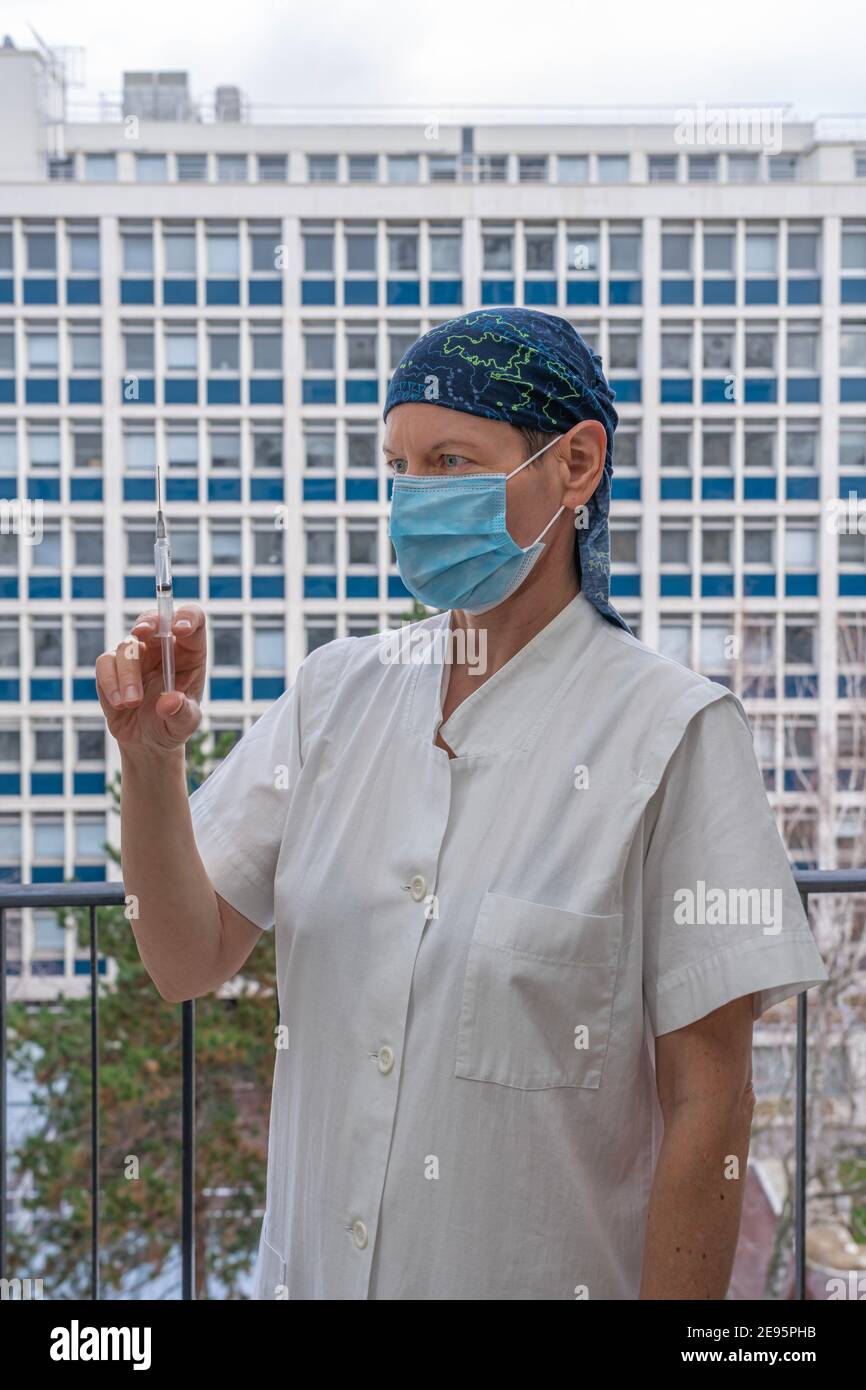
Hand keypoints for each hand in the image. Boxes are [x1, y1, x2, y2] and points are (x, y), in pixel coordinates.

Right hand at [96, 604, 205, 755]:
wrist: (147, 741)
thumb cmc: (173, 725)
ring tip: (132, 703)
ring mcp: (136, 654)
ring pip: (127, 646)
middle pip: (154, 619)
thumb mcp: (186, 724)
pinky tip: (119, 704)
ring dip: (128, 675)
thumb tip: (170, 701)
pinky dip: (110, 682)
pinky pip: (105, 663)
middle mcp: (162, 648)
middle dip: (147, 622)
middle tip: (141, 632)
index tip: (181, 629)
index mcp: (189, 653)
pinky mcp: (112, 667)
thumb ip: (182, 713)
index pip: (193, 621)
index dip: (187, 617)